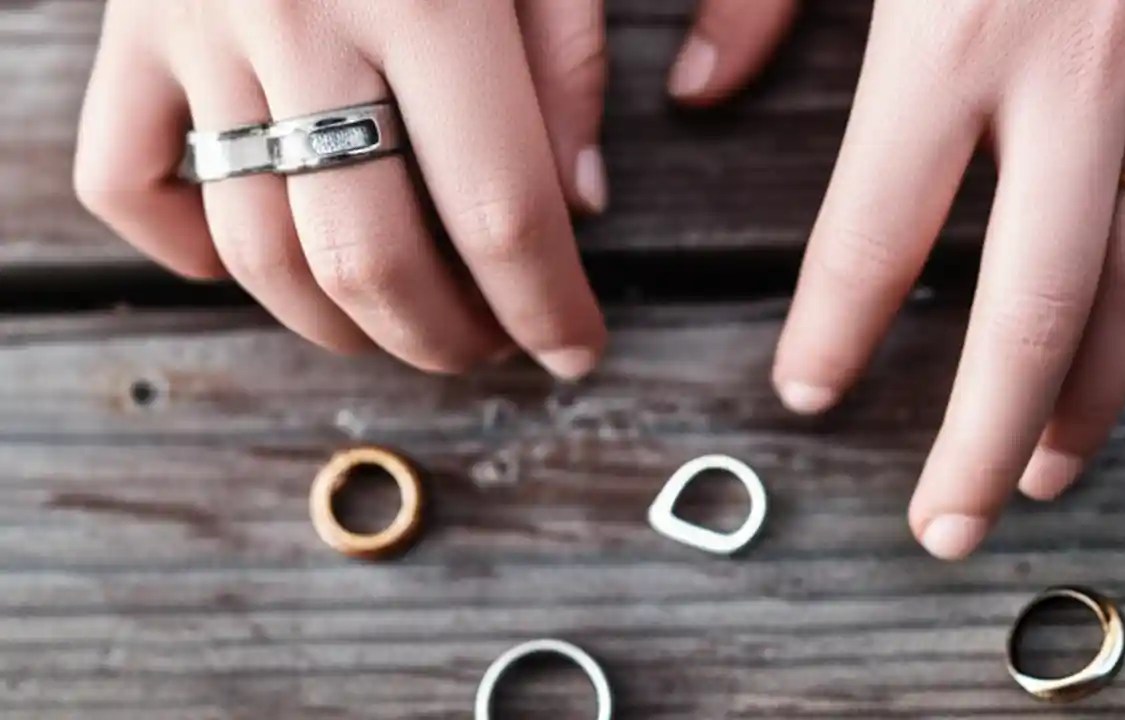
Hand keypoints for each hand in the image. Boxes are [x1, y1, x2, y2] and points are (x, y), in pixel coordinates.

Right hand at [75, 0, 609, 378]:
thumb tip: (576, 214)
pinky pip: (125, 182)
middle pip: (370, 254)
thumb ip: (564, 70)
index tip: (577, 353)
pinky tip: (265, 256)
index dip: (549, 307)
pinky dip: (188, 251)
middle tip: (492, 346)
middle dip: (446, 337)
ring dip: (339, 323)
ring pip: (256, 247)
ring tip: (405, 324)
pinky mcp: (127, 28)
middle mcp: (298, 15)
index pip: (504, 209)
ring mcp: (194, 25)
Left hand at [769, 1, 1124, 558]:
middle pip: (1032, 308)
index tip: (809, 393)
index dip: (833, 334)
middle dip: (982, 440)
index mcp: (949, 36)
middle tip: (946, 523)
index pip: (874, 236)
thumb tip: (699, 85)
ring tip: (1045, 467)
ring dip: (1099, 394)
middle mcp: (1078, 67)